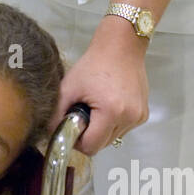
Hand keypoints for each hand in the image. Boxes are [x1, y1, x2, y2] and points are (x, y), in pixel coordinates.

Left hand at [48, 19, 149, 155]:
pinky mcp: (143, 114)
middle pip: (103, 145)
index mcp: (111, 112)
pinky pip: (123, 129)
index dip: (78, 141)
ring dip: (102, 129)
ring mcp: (139, 117)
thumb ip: (56, 113)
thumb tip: (50, 133)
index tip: (73, 127)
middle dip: (90, 134)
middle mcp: (129, 117)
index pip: (91, 147)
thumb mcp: (69, 87)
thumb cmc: (93, 64)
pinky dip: (114, 123)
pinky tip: (109, 104)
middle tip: (83, 114)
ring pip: (113, 139)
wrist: (121, 47)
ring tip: (96, 107)